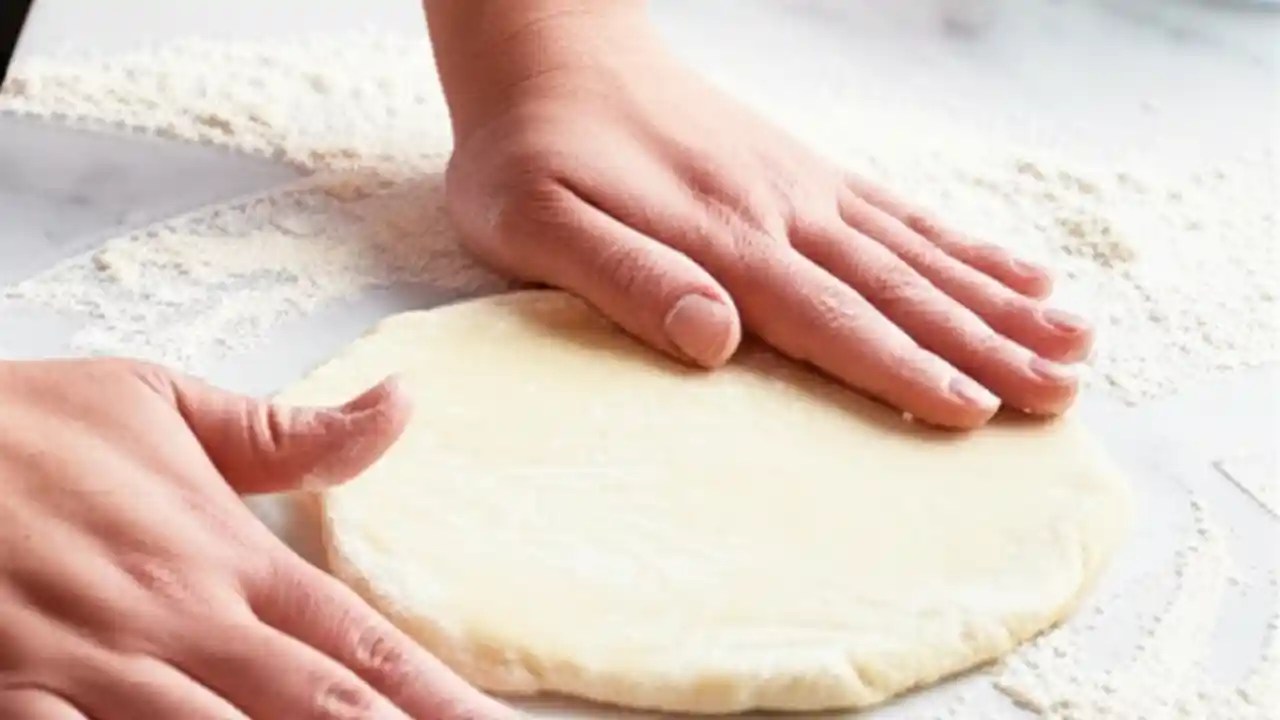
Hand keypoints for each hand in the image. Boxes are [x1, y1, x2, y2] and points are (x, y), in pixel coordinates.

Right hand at [0, 359, 513, 719]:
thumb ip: (288, 433)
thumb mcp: (164, 405)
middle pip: (318, 709)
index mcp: (228, 557)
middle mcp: (180, 622)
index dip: (440, 698)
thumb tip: (401, 404)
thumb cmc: (32, 427)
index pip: (361, 643)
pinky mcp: (14, 697)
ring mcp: (97, 669)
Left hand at [429, 1, 1091, 428]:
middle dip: (982, 347)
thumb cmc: (529, 155)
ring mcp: (802, 189)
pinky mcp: (805, 173)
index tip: (973, 412)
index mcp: (718, 240)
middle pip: (897, 290)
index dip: (900, 368)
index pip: (828, 317)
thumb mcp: (535, 225)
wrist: (550, 51)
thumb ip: (624, 277)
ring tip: (1073, 342)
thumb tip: (714, 338)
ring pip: (917, 254)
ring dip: (996, 303)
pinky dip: (965, 246)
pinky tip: (1018, 270)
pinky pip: (900, 213)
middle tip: (1060, 395)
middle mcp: (780, 214)